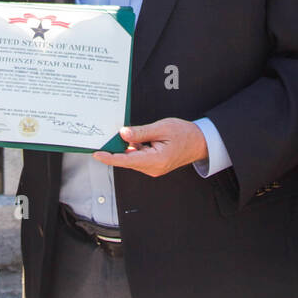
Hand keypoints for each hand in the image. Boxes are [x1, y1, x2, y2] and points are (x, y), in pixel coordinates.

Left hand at [93, 118, 207, 176]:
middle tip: (108, 136)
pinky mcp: (154, 165)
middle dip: (117, 148)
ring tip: (129, 133)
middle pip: (127, 159)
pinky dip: (134, 148)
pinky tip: (136, 138)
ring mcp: (153, 168)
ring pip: (133, 158)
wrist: (200, 142)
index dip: (109, 157)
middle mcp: (152, 168)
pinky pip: (139, 157)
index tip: (97, 154)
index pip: (126, 161)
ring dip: (128, 147)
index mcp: (155, 160)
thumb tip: (123, 134)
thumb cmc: (184, 134)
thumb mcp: (161, 128)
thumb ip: (141, 133)